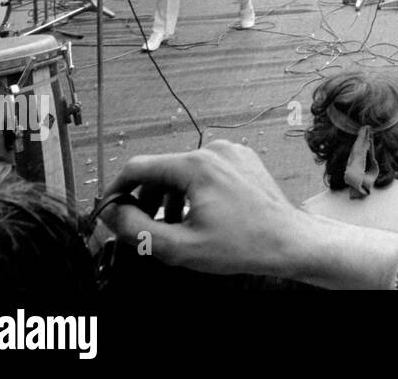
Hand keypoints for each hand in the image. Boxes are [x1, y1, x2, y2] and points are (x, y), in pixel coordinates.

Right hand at [101, 140, 311, 276]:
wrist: (289, 241)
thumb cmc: (243, 245)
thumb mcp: (179, 246)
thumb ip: (136, 229)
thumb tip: (110, 212)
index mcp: (196, 165)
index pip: (138, 167)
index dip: (116, 190)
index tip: (107, 211)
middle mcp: (214, 150)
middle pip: (161, 169)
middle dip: (146, 199)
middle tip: (141, 228)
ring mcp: (231, 153)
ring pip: (183, 171)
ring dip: (169, 198)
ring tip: (173, 227)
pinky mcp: (243, 160)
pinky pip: (205, 171)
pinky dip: (192, 191)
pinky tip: (197, 217)